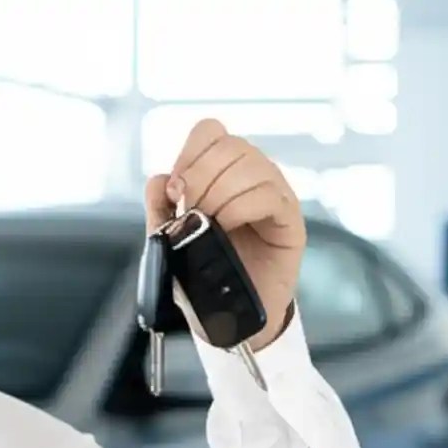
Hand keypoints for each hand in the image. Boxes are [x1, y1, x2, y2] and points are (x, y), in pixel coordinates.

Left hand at [144, 119, 304, 351]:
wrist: (231, 315)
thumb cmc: (206, 273)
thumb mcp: (171, 240)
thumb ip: (159, 210)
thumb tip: (158, 180)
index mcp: (223, 172)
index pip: (210, 132)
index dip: (189, 155)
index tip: (176, 191)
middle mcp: (252, 176)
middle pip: (230, 144)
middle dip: (200, 178)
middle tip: (192, 211)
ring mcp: (274, 194)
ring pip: (250, 164)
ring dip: (219, 194)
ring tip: (210, 224)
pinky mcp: (290, 219)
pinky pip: (269, 194)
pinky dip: (240, 207)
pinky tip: (227, 227)